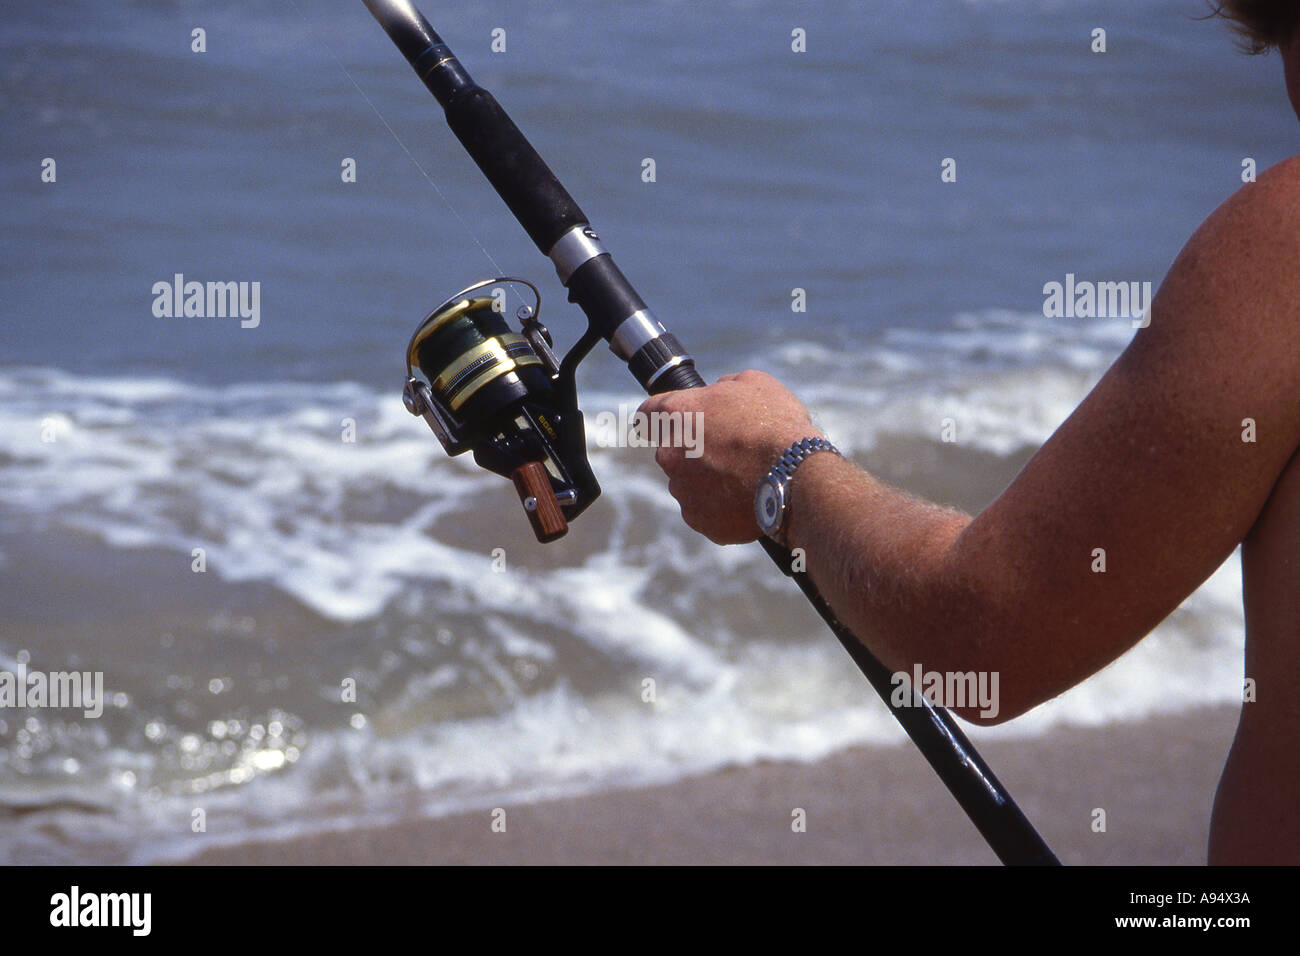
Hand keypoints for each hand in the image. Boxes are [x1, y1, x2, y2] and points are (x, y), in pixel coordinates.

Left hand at [637, 369, 821, 543]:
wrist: (795, 475)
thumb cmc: (775, 423)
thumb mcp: (753, 383)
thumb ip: (724, 387)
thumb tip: (719, 392)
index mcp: (677, 415)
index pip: (646, 414)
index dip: (658, 418)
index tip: (672, 423)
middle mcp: (670, 454)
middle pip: (671, 452)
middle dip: (692, 452)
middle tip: (728, 452)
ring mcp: (682, 490)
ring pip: (687, 484)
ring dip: (707, 481)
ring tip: (743, 478)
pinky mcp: (699, 520)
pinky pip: (705, 512)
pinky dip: (721, 508)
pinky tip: (746, 499)